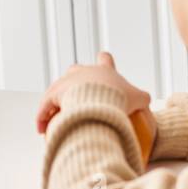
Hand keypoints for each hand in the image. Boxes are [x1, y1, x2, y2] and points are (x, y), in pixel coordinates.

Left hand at [36, 52, 154, 135]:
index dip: (106, 63)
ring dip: (57, 102)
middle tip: (80, 97)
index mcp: (103, 70)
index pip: (105, 60)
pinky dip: (43, 117)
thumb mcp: (138, 98)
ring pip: (58, 89)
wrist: (99, 102)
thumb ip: (142, 98)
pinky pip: (46, 106)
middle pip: (76, 70)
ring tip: (55, 119)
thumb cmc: (118, 99)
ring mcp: (67, 81)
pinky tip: (41, 129)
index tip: (105, 66)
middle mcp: (83, 71)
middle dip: (77, 80)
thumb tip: (145, 101)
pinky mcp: (54, 93)